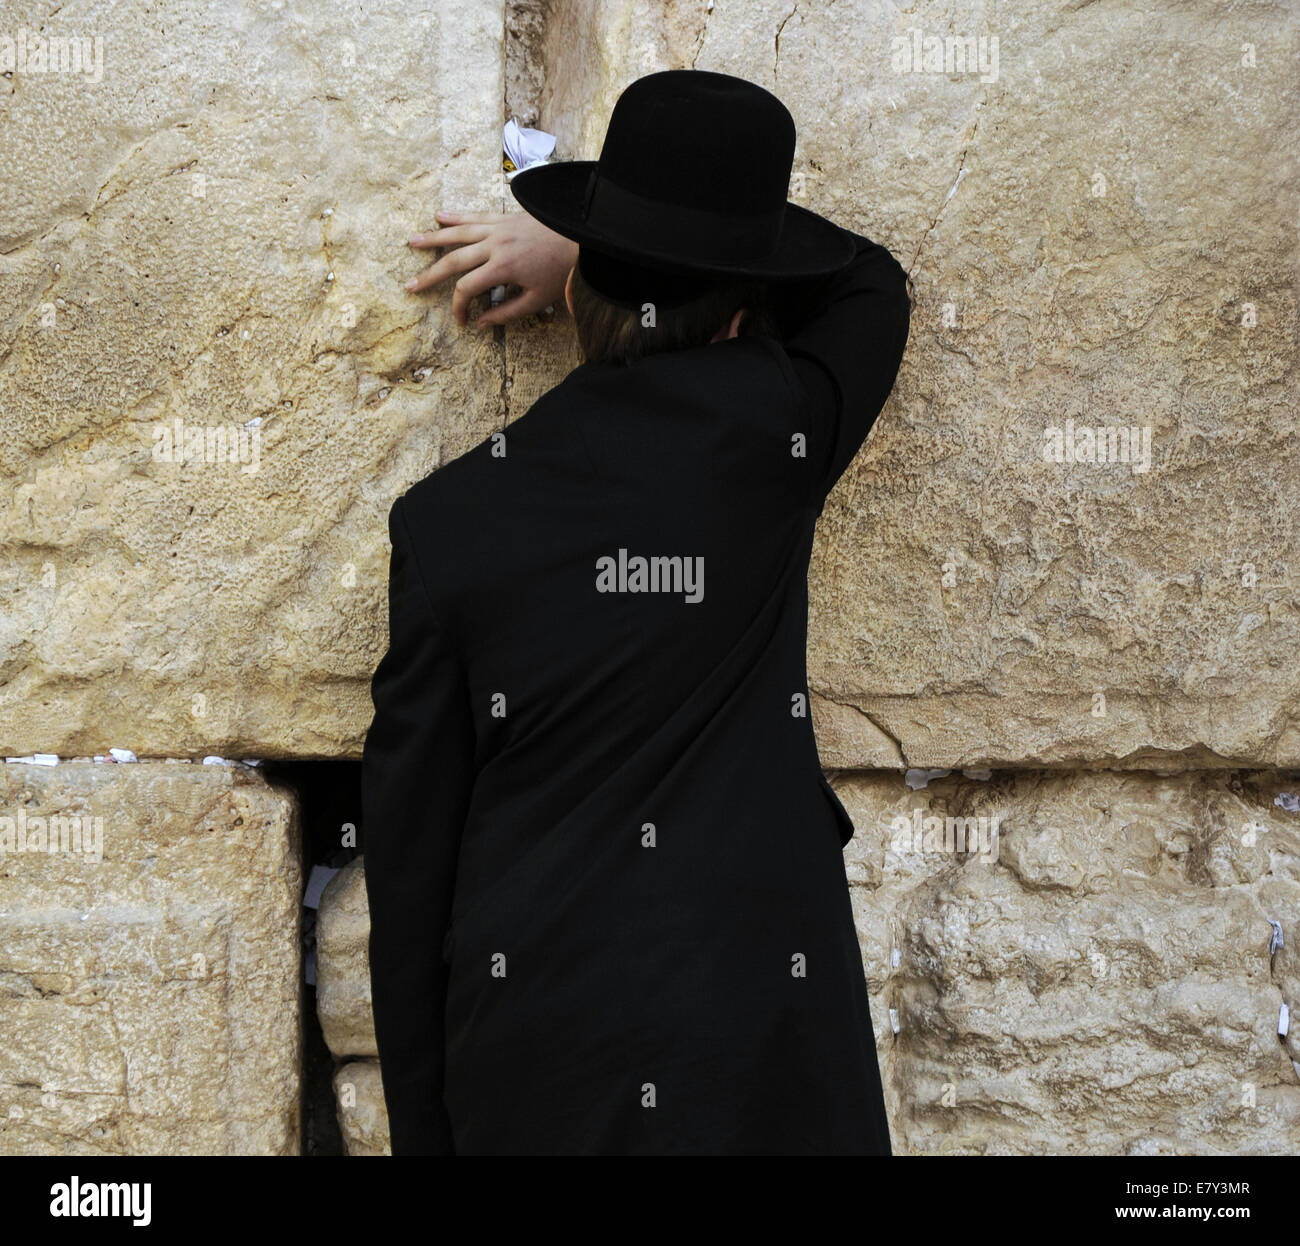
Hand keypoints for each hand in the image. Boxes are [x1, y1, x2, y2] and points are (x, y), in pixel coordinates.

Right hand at [406, 209, 579, 328]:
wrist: (581, 236)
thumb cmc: (562, 270)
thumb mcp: (537, 300)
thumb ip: (507, 313)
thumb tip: (481, 323)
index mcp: (502, 267)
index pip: (466, 289)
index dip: (458, 307)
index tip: (461, 321)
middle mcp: (494, 245)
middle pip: (453, 260)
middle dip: (430, 275)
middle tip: (410, 285)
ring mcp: (498, 228)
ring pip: (458, 233)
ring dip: (433, 239)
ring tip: (412, 242)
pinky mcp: (504, 218)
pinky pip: (474, 216)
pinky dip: (456, 217)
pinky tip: (439, 216)